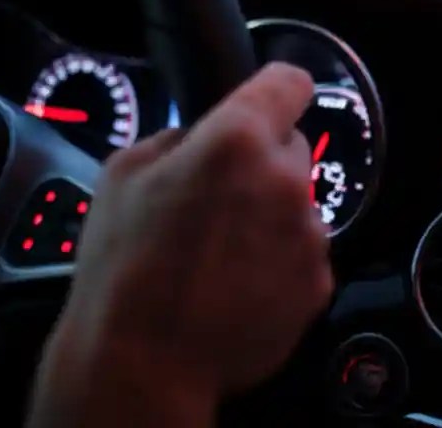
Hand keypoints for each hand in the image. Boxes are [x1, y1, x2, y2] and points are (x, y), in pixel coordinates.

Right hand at [28, 63, 332, 427]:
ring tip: (219, 253)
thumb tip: (197, 137)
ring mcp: (307, 235)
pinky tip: (235, 283)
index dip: (276, 89)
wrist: (144, 360)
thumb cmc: (125, 267)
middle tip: (218, 197)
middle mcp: (284, 181)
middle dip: (262, 162)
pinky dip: (278, 263)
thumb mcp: (124, 172)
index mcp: (236, 140)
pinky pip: (303, 255)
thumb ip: (175, 138)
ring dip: (270, 217)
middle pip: (293, 147)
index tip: (270, 98)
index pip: (289, 82)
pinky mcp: (317, 282)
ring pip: (297, 205)